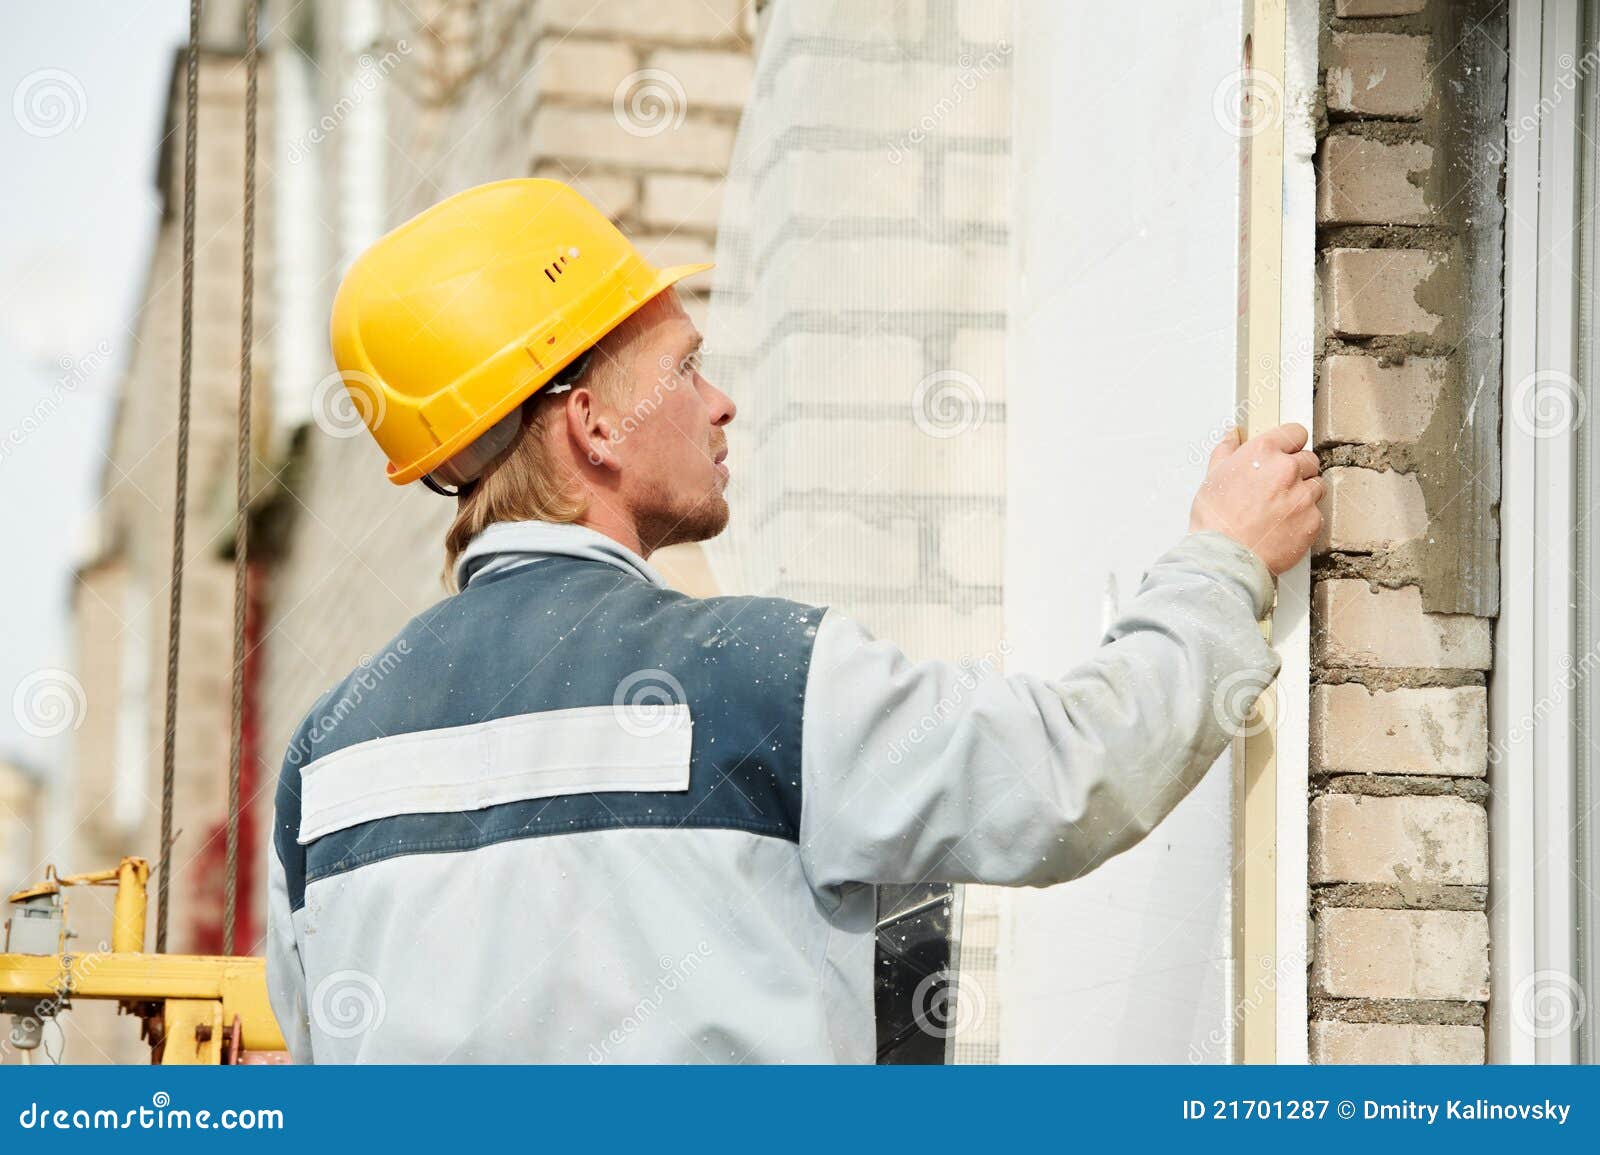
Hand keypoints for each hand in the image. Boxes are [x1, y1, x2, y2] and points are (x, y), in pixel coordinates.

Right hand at [1189, 423, 1322, 575]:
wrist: (1225, 557)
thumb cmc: (1216, 520)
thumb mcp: (1213, 477)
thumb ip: (1226, 450)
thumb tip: (1232, 436)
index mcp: (1263, 452)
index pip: (1295, 432)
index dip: (1290, 444)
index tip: (1286, 453)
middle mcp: (1287, 469)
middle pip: (1309, 459)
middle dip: (1297, 471)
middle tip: (1278, 488)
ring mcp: (1303, 495)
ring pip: (1316, 486)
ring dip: (1303, 494)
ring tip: (1280, 509)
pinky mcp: (1313, 520)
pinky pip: (1316, 513)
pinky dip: (1304, 518)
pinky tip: (1284, 526)